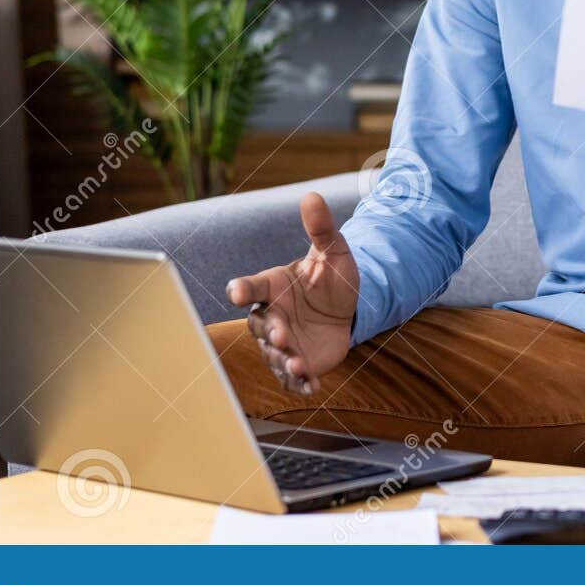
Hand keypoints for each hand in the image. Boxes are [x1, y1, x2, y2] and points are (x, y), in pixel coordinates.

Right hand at [225, 193, 358, 396]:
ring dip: (284, 361)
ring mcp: (282, 342)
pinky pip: (293, 377)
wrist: (348, 308)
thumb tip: (312, 196)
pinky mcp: (298, 362)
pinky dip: (300, 383)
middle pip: (260, 325)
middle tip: (281, 335)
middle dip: (269, 332)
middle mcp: (272, 315)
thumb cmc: (331, 277)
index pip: (252, 286)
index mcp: (274, 286)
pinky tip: (313, 388)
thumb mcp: (333, 252)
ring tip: (298, 365)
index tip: (236, 291)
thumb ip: (321, 229)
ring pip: (274, 355)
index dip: (242, 289)